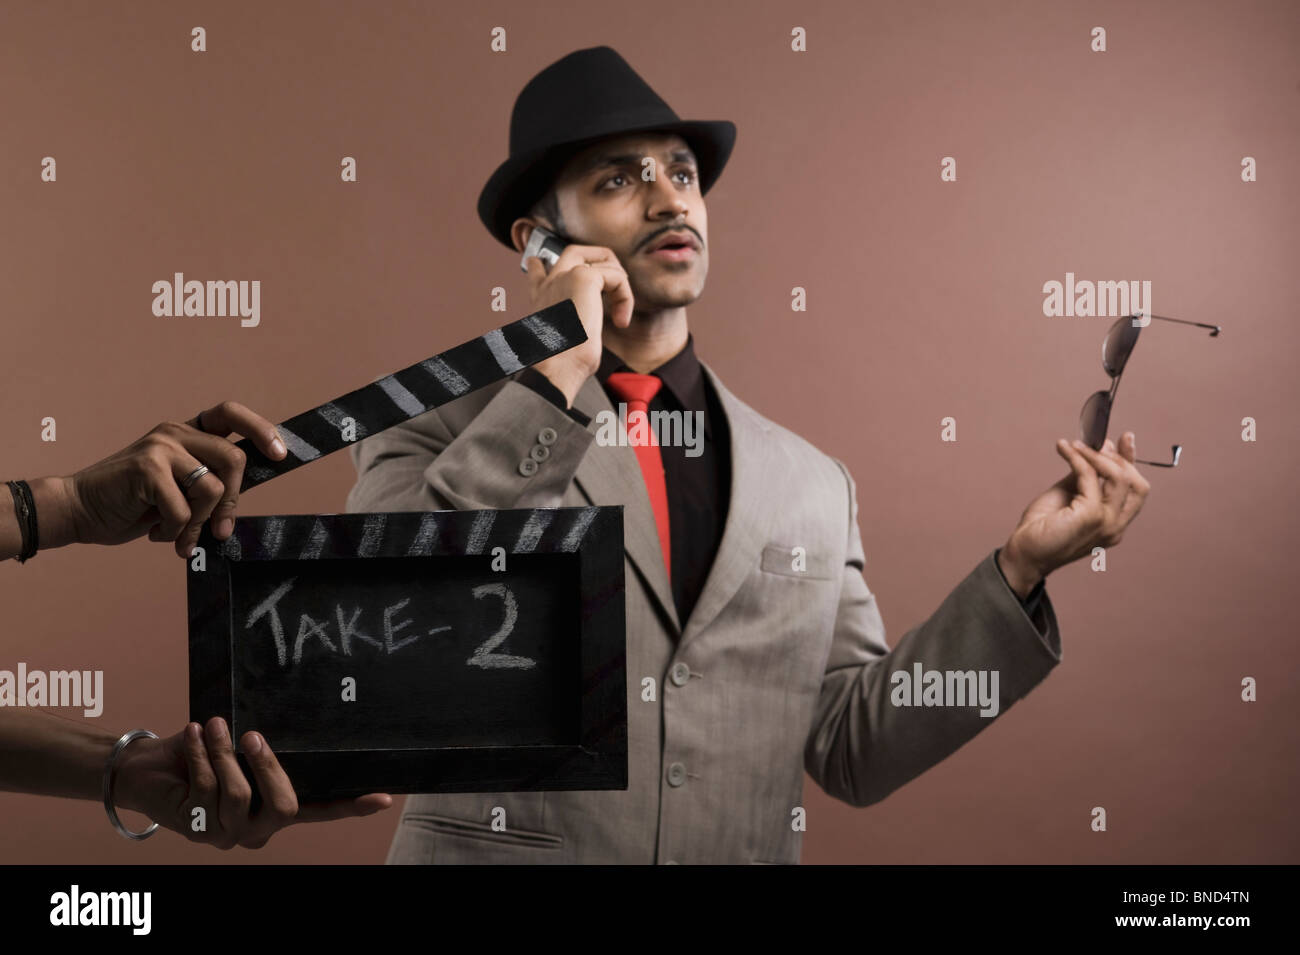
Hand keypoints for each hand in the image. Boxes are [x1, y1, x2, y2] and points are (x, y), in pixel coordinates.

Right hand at [63, 401, 286, 557]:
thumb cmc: (133, 504)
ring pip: (211, 488)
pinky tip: (156, 533)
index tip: (280, 454)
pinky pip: (183, 511)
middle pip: (234, 460)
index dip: (261, 430)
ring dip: (198, 523)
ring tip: (178, 535)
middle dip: (230, 503)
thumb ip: (208, 483)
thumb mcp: (179, 489)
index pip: (231, 414)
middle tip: (219, 530)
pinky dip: (174, 533)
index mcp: (186, 433)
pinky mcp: (147, 469)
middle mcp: (174, 433)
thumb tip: (243, 497)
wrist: (80, 511)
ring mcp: (160, 448)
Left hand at [114, 717, 391, 849]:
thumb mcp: (238, 747)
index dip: (352, 806)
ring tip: (213, 724)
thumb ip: (259, 745)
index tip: (384, 798)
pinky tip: (194, 734)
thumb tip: (284, 714)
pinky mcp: (195, 828)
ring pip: (238, 793)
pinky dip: (200, 754)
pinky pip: (205, 787)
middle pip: (283, 807)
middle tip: (252, 734)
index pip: (321, 811)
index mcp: (275, 811)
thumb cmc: (201, 752)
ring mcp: (226, 834)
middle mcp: (257, 830)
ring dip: (224, 753)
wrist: (147, 769)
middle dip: (268, 766)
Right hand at [524, 244, 633, 404]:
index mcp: (541, 299)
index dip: (549, 266)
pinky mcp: (584, 278)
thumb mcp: (564, 344)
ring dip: (621, 285)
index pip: (538, 271)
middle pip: (574, 251)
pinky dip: (626, 297)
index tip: (546, 266)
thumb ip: (573, 329)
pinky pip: (617, 276)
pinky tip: (621, 321)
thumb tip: (586, 341)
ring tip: (622, 313)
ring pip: (603, 260)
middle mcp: (550, 283)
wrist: (556, 366)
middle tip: (616, 278)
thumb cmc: (562, 365)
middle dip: (599, 257)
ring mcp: (565, 276)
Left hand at [999, 432, 1151, 593]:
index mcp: (1114, 523)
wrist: (1023, 553)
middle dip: (1118, 458)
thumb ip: (1085, 477)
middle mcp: (1116, 526)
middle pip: (1137, 483)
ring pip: (1119, 477)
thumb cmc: (1042, 528)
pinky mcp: (1091, 517)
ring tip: (1075, 446)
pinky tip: (1064, 450)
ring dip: (1097, 455)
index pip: (1136, 489)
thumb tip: (1096, 450)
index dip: (1132, 461)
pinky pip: (1090, 477)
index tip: (1124, 439)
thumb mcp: (1068, 496)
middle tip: (1094, 445)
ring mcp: (1107, 524)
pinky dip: (1077, 458)